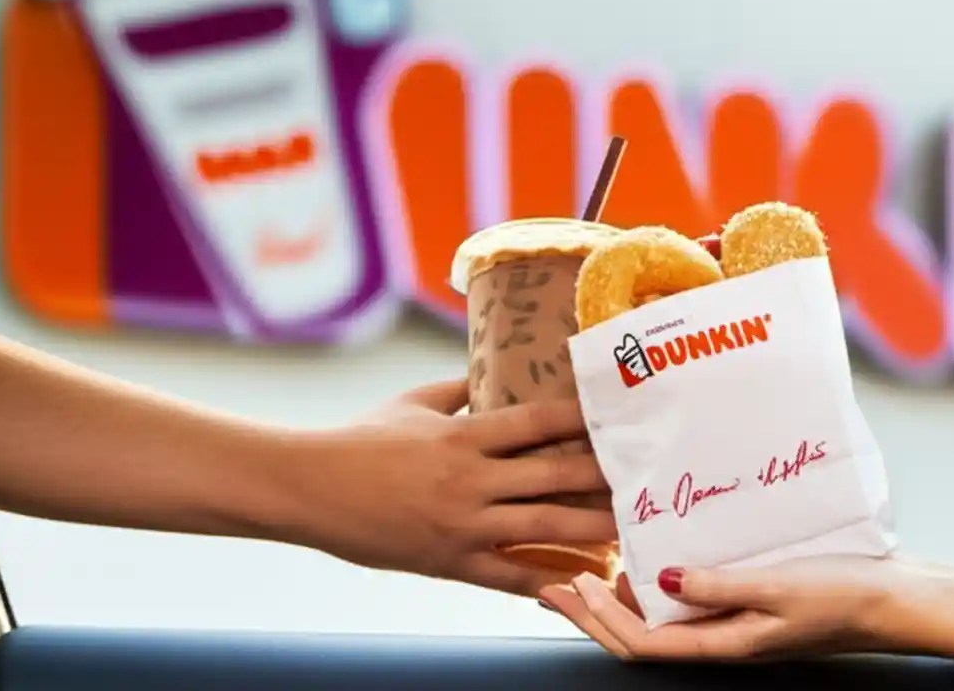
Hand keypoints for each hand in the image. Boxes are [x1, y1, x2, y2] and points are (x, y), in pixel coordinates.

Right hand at [274, 378, 615, 596]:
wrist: (308, 487)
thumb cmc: (359, 440)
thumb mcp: (411, 404)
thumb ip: (456, 389)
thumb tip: (487, 369)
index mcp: (463, 435)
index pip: (536, 422)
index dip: (581, 419)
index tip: (618, 415)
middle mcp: (470, 479)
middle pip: (553, 477)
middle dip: (603, 478)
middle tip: (646, 477)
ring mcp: (462, 524)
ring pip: (542, 528)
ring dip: (591, 529)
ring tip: (630, 530)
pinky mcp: (449, 562)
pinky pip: (509, 577)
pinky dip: (547, 582)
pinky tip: (581, 584)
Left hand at [540, 555, 929, 659]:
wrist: (892, 601)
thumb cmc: (842, 594)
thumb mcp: (779, 587)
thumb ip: (720, 586)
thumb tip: (660, 581)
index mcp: (724, 645)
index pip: (641, 644)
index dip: (597, 620)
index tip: (565, 585)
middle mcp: (719, 641)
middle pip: (637, 637)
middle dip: (590, 614)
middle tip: (550, 585)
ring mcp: (729, 627)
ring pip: (657, 622)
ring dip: (616, 601)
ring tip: (584, 570)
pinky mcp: (742, 608)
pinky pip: (684, 605)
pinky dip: (652, 589)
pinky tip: (643, 563)